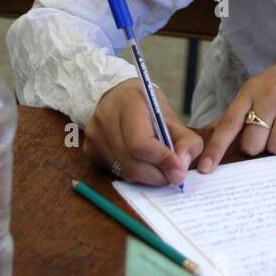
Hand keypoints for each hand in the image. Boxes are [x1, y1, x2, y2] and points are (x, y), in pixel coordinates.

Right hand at [83, 78, 203, 185]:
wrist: (118, 97)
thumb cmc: (148, 106)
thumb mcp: (172, 117)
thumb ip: (186, 141)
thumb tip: (180, 171)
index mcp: (128, 103)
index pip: (140, 144)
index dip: (162, 161)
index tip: (179, 173)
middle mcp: (105, 118)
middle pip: (132, 163)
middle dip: (157, 175)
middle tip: (172, 175)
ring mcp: (94, 136)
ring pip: (124, 172)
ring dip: (147, 177)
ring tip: (159, 168)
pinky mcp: (89, 150)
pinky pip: (115, 172)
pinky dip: (133, 174)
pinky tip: (141, 162)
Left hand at [196, 47, 275, 170]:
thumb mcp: (264, 86)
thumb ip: (244, 109)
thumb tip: (217, 136)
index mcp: (252, 89)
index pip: (229, 123)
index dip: (216, 148)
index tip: (205, 169)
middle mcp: (271, 94)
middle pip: (254, 145)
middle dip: (262, 145)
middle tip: (274, 130)